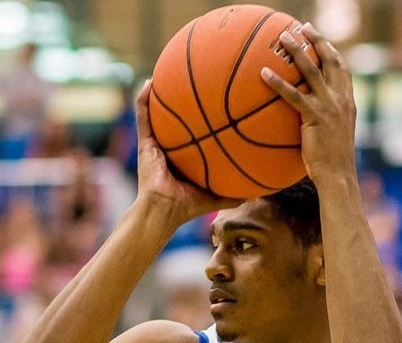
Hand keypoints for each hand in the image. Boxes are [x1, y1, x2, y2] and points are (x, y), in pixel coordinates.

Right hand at [135, 80, 241, 223]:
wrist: (164, 212)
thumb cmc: (187, 207)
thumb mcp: (216, 197)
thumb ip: (235, 194)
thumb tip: (258, 192)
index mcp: (186, 157)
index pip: (196, 132)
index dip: (203, 118)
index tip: (216, 99)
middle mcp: (171, 147)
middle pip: (178, 118)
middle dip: (184, 99)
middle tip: (195, 78)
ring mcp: (157, 144)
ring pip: (157, 113)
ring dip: (160, 92)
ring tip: (165, 71)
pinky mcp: (145, 144)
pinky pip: (143, 117)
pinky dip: (143, 101)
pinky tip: (147, 84)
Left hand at [260, 23, 356, 183]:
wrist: (338, 176)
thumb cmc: (333, 162)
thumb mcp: (334, 136)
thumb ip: (326, 122)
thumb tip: (308, 119)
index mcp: (348, 103)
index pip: (342, 69)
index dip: (331, 51)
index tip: (320, 39)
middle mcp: (341, 100)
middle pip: (330, 61)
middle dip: (317, 41)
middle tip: (303, 27)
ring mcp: (329, 107)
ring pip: (312, 70)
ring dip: (297, 51)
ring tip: (282, 38)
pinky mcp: (315, 117)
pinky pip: (293, 95)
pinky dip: (278, 82)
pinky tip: (263, 73)